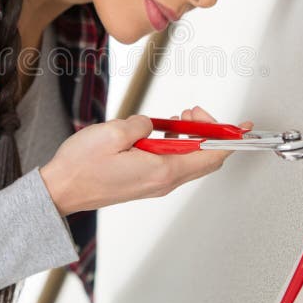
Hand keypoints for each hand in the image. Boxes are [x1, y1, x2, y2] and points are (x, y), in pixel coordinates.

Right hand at [39, 107, 246, 215]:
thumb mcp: (113, 132)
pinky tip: (164, 132)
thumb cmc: (81, 167)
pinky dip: (177, 146)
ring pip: (189, 162)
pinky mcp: (145, 183)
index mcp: (161, 170)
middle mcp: (162, 182)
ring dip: (192, 138)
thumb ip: (142, 124)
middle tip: (196, 112)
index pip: (210, 156)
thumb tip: (152, 124)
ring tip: (180, 118)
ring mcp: (154, 185)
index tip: (240, 127)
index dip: (229, 140)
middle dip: (209, 132)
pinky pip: (173, 164)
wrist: (61, 191)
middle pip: (204, 160)